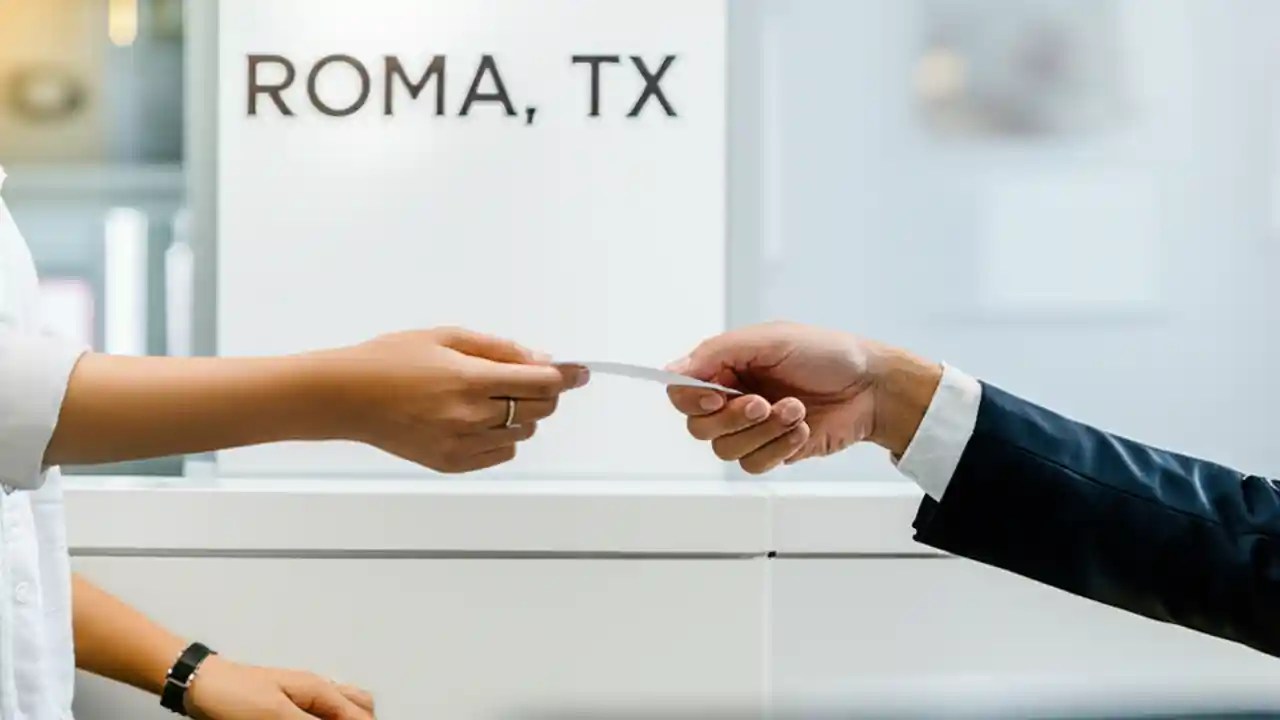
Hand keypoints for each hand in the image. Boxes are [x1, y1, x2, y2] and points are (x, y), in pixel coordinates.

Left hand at [187, 656, 373, 719]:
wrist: (201, 685)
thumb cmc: (233, 694)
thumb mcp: (276, 714)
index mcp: (318, 689)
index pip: (358, 714)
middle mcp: (316, 691)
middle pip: (359, 706)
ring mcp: (302, 698)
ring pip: (341, 708)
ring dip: (346, 718)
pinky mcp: (287, 707)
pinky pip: (321, 713)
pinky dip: (328, 719)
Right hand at [310, 327, 587, 472]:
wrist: (346, 397)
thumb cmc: (390, 360)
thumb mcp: (446, 337)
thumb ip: (498, 349)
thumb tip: (541, 357)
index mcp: (471, 379)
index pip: (541, 382)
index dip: (566, 375)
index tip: (580, 370)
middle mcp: (470, 416)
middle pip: (539, 410)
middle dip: (545, 393)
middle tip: (533, 379)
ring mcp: (461, 444)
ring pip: (523, 434)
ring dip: (522, 415)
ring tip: (492, 397)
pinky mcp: (451, 463)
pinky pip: (500, 455)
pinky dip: (502, 438)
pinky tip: (480, 420)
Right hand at [666, 322, 940, 472]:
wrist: (872, 387)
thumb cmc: (827, 354)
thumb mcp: (769, 339)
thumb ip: (717, 352)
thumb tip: (673, 369)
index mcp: (726, 367)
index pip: (682, 392)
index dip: (692, 399)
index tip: (716, 396)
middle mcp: (733, 398)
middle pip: (699, 427)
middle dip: (732, 418)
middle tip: (763, 403)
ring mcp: (752, 429)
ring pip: (726, 450)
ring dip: (763, 431)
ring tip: (795, 410)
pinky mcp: (772, 452)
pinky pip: (753, 464)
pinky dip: (778, 447)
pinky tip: (801, 428)